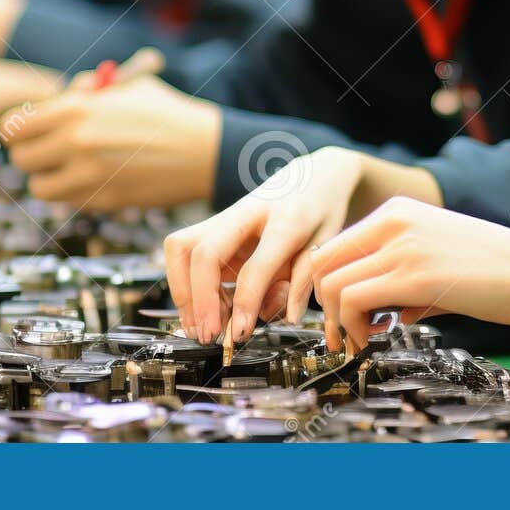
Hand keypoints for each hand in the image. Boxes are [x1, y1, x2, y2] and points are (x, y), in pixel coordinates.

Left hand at [0, 71, 223, 211]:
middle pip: (21, 159)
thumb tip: (51, 103)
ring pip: (40, 187)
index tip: (34, 130)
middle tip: (50, 151)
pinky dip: (74, 192)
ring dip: (50, 178)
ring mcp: (89, 176)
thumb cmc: (164, 112)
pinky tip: (96, 179)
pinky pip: (69, 201)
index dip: (20, 129)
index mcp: (75, 110)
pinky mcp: (104, 200)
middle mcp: (76, 143)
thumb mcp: (124, 87)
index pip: (13, 128)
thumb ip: (83, 93)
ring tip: (70, 168)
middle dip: (32, 154)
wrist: (204, 149)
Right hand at [163, 146, 365, 343]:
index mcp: (286, 219)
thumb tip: (288, 318)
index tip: (240, 333)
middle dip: (199, 298)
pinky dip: (188, 285)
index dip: (245, 303)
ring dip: (184, 292)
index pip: (256, 266)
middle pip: (203, 252)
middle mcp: (247, 213)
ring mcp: (226, 218)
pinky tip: (210, 309)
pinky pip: (186, 254)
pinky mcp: (214, 228)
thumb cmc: (321, 210)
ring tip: (202, 325)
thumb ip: (304, 280)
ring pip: (181, 249)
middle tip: (208, 333)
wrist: (312, 175)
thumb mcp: (328, 245)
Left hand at [307, 197, 509, 353]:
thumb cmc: (502, 272)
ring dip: (338, 322)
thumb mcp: (442, 260)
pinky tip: (378, 337)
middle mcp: (394, 221)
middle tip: (345, 336)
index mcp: (398, 212)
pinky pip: (354, 300)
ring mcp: (403, 246)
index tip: (346, 319)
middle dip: (324, 308)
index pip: (334, 248)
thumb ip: (407, 280)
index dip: (328, 290)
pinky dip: (354, 327)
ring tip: (364, 339)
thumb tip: (387, 313)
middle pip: (321, 264)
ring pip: (331, 284)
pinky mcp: (415, 276)